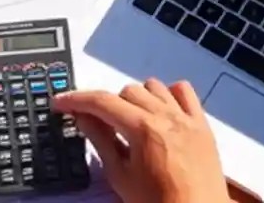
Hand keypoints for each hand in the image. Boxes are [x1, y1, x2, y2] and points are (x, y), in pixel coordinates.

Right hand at [54, 79, 226, 202]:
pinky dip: (169, 95)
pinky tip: (160, 111)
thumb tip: (82, 118)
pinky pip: (184, 92)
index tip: (61, 102)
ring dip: (136, 98)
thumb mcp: (121, 176)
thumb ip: (101, 141)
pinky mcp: (202, 125)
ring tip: (130, 120)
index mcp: (144, 130)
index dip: (77, 99)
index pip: (102, 102)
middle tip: (96, 122)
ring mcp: (187, 119)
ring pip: (154, 87)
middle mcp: (166, 117)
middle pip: (126, 91)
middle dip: (107, 104)